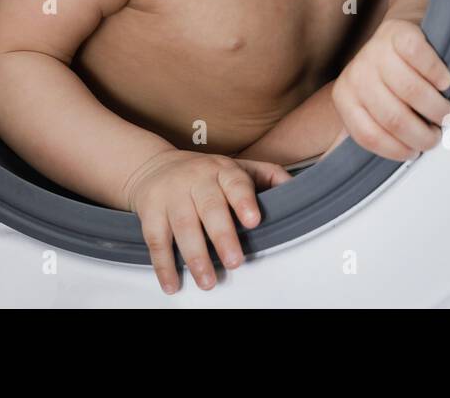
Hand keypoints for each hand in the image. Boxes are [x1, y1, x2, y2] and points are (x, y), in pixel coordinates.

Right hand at [124, 150, 291, 293]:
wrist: (153, 166)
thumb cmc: (205, 174)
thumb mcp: (236, 167)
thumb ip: (268, 176)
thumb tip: (300, 191)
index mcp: (222, 171)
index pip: (235, 183)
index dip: (244, 201)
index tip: (254, 220)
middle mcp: (196, 180)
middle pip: (210, 207)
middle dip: (222, 236)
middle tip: (235, 262)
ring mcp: (171, 195)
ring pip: (183, 225)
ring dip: (195, 256)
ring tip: (207, 281)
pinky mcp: (150, 211)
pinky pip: (156, 239)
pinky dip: (163, 264)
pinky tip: (172, 283)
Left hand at [331, 18, 449, 161]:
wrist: (399, 35)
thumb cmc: (387, 78)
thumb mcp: (365, 107)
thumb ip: (354, 135)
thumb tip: (327, 172)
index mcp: (344, 97)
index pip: (369, 136)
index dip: (397, 150)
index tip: (414, 152)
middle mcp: (356, 73)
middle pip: (393, 117)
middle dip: (422, 134)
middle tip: (436, 134)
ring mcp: (376, 51)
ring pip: (412, 91)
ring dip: (436, 108)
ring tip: (444, 114)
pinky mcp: (399, 33)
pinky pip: (423, 60)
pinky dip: (438, 76)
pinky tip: (443, 82)